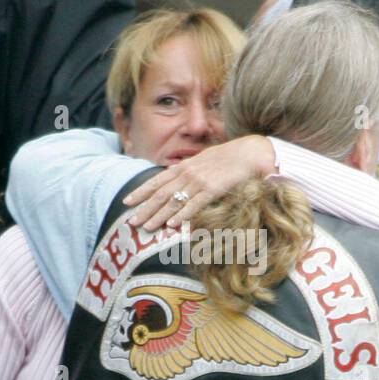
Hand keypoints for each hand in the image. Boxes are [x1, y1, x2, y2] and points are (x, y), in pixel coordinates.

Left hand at [122, 135, 275, 230]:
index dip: (141, 192)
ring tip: (146, 228)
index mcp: (185, 166)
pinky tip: (172, 225)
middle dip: (144, 208)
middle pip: (160, 193)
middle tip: (131, 222)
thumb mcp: (204, 162)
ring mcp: (199, 181)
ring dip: (158, 216)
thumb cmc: (229, 159)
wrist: (251, 152)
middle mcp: (188, 173)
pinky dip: (182, 215)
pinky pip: (194, 205)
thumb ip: (191, 173)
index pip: (157, 180)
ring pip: (173, 201)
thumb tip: (179, 185)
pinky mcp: (213, 189)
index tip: (127, 202)